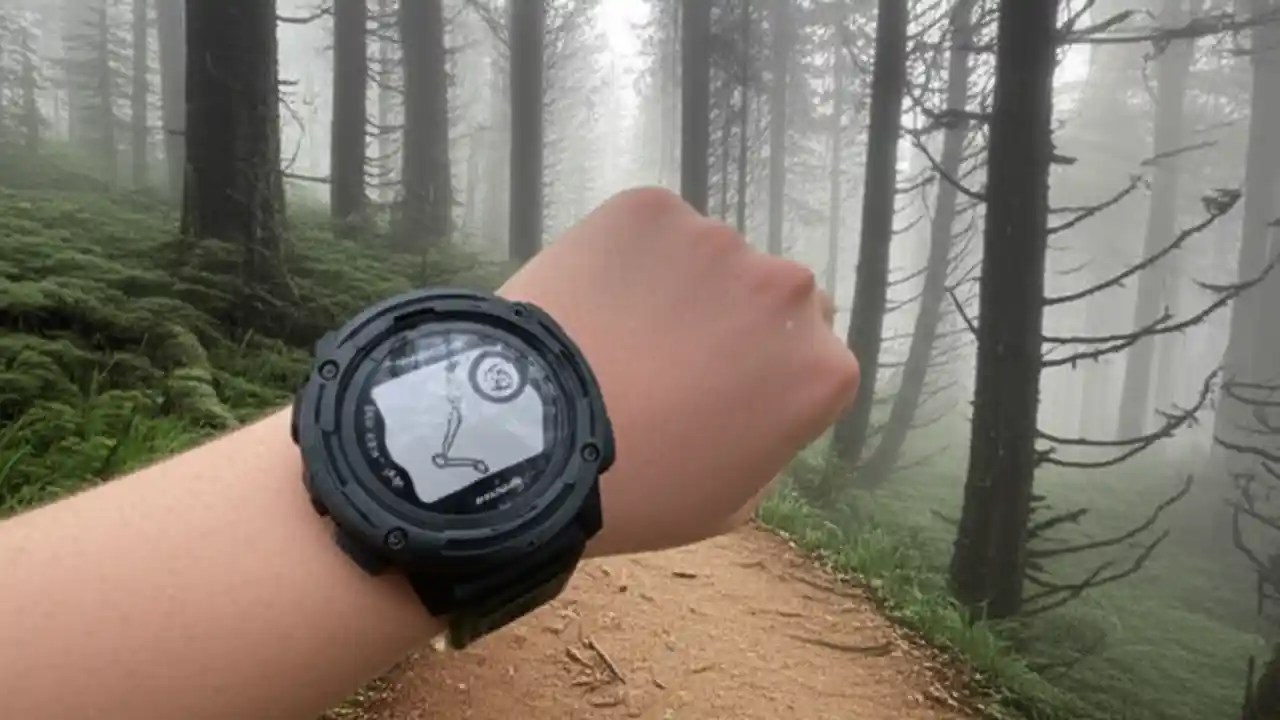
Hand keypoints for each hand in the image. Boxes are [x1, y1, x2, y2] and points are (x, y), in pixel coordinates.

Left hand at [499, 188, 859, 556]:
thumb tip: (754, 408)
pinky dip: (627, 257)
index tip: (722, 395)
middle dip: (737, 321)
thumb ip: (767, 445)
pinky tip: (590, 300)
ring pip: (710, 259)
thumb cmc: (640, 487)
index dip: (765, 377)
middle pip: (775, 298)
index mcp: (821, 368)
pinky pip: (649, 232)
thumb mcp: (729, 502)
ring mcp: (718, 241)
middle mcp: (787, 289)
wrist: (537, 436)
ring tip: (617, 331)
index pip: (813, 357)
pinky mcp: (651, 210)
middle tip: (673, 359)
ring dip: (681, 286)